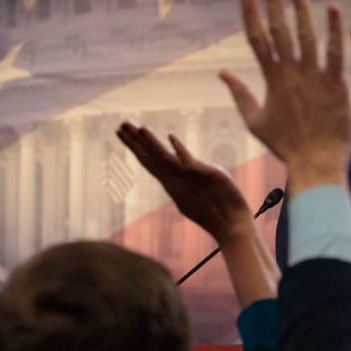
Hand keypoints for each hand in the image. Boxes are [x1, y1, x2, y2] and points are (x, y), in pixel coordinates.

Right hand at [116, 122, 253, 241]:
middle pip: (150, 157)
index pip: (148, 160)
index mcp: (171, 182)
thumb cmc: (215, 211)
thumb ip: (183, 182)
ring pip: (163, 157)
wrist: (230, 224)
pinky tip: (170, 136)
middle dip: (134, 141)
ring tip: (137, 127)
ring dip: (150, 142)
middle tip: (120, 125)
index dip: (134, 147)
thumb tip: (177, 175)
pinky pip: (187, 160)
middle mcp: (174, 179)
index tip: (122, 133)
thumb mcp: (193, 194)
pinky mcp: (201, 174)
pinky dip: (178, 149)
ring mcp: (186, 178)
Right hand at [219, 0, 350, 192]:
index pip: (256, 38)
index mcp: (270, 79)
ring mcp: (313, 77)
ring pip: (305, 33)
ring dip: (300, 6)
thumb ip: (239, 95)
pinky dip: (333, 29)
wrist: (316, 163)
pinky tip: (331, 7)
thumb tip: (221, 74)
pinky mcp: (335, 84)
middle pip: (278, 28)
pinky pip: (334, 52)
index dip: (250, 13)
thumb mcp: (255, 121)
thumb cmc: (285, 145)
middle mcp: (290, 73)